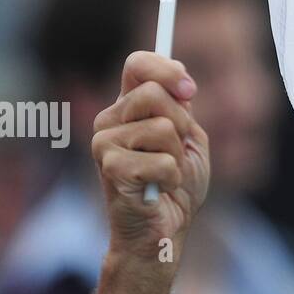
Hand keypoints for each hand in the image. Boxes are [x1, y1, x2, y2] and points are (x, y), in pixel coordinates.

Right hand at [87, 52, 210, 293]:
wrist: (166, 229)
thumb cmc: (177, 183)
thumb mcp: (189, 136)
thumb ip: (182, 106)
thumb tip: (180, 79)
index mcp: (128, 107)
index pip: (137, 65)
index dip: (165, 69)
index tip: (190, 89)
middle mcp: (109, 120)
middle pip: (152, 93)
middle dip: (180, 123)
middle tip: (177, 150)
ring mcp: (104, 144)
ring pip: (162, 127)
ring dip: (177, 154)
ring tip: (166, 173)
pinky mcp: (110, 169)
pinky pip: (162, 159)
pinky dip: (173, 176)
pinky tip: (160, 188)